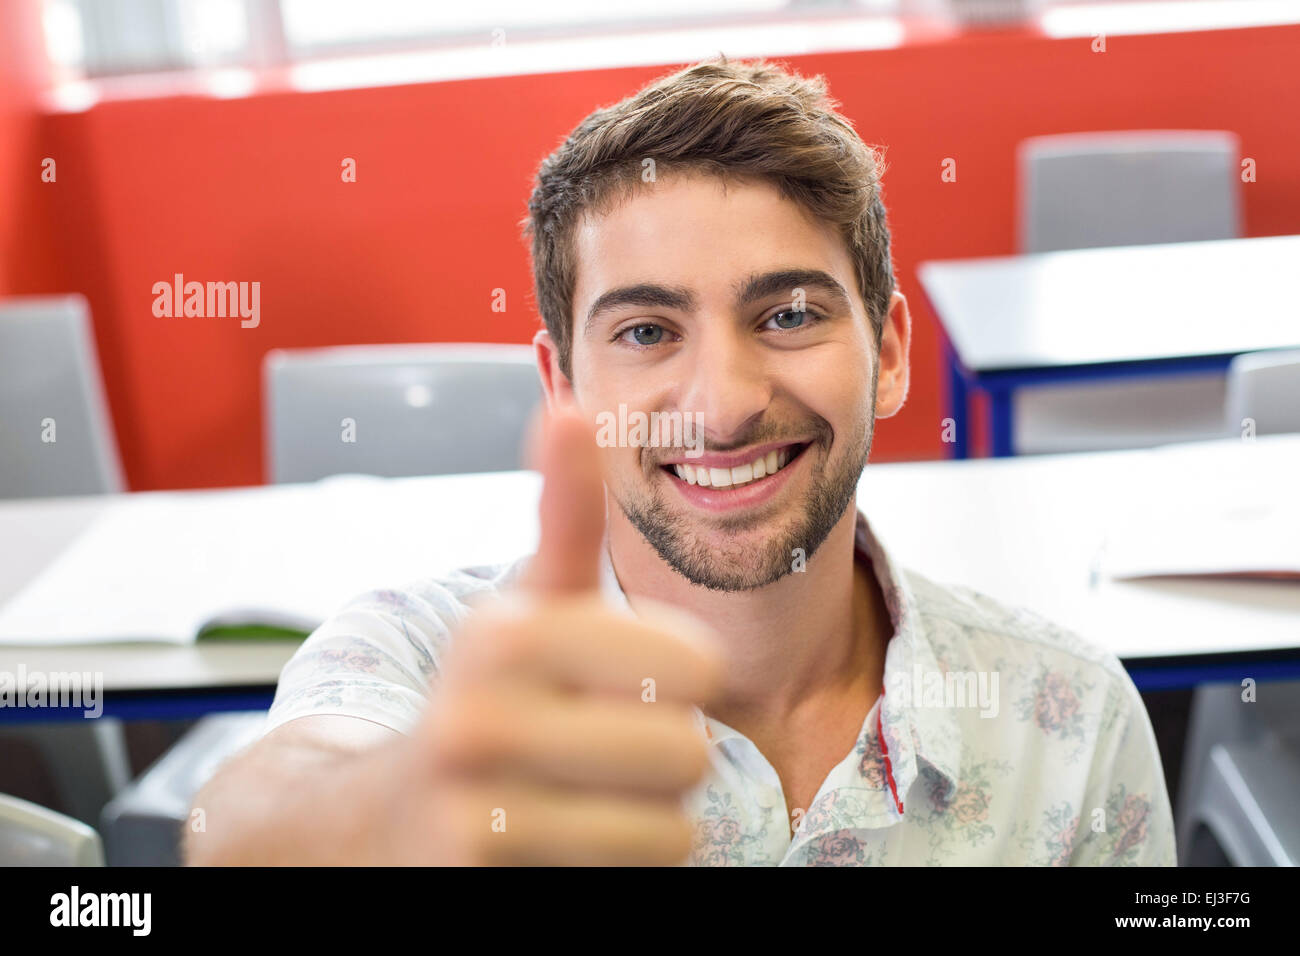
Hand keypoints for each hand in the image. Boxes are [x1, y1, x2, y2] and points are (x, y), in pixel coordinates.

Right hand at [380, 408, 723, 864]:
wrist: (370, 819)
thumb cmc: (481, 699)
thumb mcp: (521, 604)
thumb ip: (561, 512)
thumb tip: (570, 404)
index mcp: (505, 632)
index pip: (694, 666)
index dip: (684, 678)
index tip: (636, 679)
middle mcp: (478, 719)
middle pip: (686, 754)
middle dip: (664, 756)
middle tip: (605, 749)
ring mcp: (474, 812)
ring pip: (670, 830)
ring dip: (647, 818)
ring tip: (584, 796)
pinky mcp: (481, 879)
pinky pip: (635, 875)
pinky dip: (619, 864)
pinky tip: (564, 842)